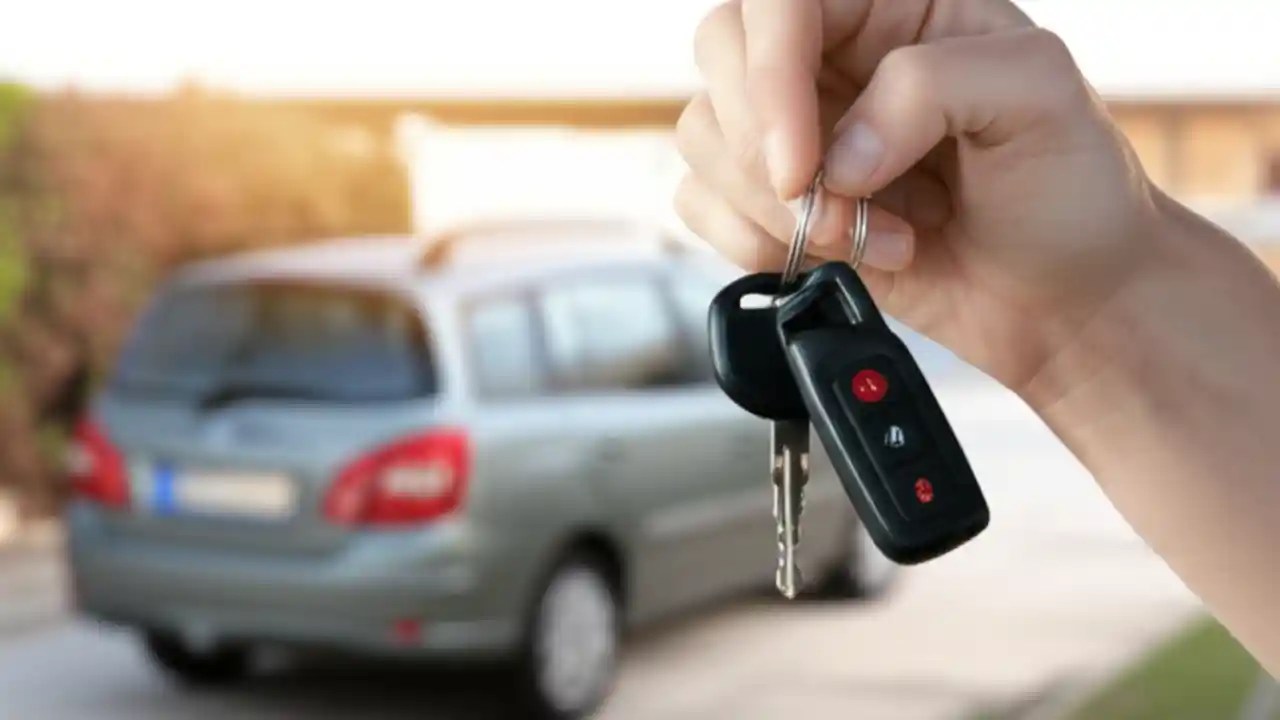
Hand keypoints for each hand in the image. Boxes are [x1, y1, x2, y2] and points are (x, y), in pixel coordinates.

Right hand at [675, 0, 1164, 399]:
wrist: (1066, 298)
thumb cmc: (1069, 187)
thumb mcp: (1037, 94)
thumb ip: (929, 88)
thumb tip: (837, 155)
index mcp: (893, 4)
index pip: (781, 2)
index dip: (770, 76)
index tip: (801, 166)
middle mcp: (834, 58)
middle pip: (721, 54)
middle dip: (763, 150)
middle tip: (837, 208)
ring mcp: (802, 132)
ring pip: (705, 138)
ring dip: (774, 210)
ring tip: (867, 237)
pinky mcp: (779, 204)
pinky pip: (704, 205)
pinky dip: (754, 243)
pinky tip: (836, 255)